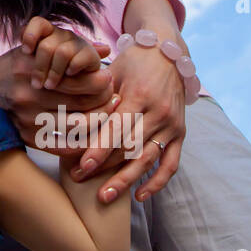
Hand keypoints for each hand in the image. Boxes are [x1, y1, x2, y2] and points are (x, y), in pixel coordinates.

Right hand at [0, 17, 116, 156]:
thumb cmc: (18, 63)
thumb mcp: (39, 47)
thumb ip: (72, 46)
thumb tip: (106, 50)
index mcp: (34, 68)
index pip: (80, 80)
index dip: (101, 82)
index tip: (109, 79)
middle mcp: (29, 94)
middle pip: (82, 103)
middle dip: (105, 102)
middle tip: (115, 99)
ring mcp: (26, 118)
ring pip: (77, 126)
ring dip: (99, 123)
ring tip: (108, 116)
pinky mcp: (26, 136)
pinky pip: (62, 146)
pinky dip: (81, 144)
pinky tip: (92, 136)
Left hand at [73, 44, 186, 202]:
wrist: (168, 54)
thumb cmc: (132, 62)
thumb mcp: (113, 71)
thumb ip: (96, 95)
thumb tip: (69, 119)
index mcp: (139, 95)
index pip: (117, 128)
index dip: (99, 149)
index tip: (82, 166)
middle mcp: (159, 112)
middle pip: (130, 147)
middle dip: (103, 167)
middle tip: (78, 179)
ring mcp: (172, 125)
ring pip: (147, 159)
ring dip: (126, 180)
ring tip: (104, 196)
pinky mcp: (180, 134)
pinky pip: (171, 164)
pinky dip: (157, 182)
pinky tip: (139, 196)